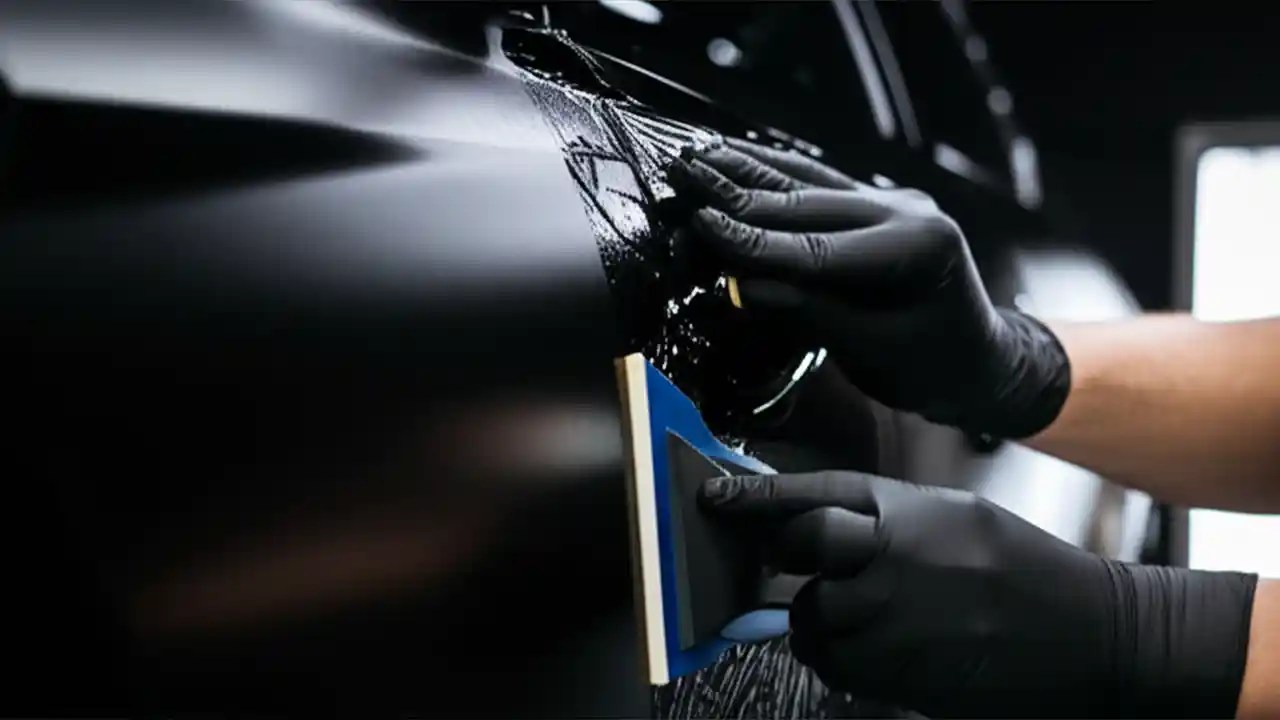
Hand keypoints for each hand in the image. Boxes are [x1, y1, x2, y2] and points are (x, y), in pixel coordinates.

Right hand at [668, 138, 1068, 438]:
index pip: (817, 247)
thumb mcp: (872, 350)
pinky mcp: (878, 207)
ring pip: (810, 180)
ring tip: (698, 152)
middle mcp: (906, 210)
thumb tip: (742, 284)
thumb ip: (810, 312)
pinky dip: (775, 173)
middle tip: (683, 176)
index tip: (700, 224)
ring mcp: (893, 203)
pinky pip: (819, 185)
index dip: (753, 240)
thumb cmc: (932, 368)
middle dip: (739, 194)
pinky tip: (738, 156)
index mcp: (917, 248)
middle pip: (807, 203)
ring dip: (749, 168)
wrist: (978, 364)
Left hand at [700, 471, 1256, 717]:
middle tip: (785, 555)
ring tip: (868, 611)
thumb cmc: (1022, 571)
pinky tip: (881, 643)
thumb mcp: (955, 519)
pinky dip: (840, 655)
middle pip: (805, 545)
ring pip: (812, 617)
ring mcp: (901, 620)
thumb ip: (882, 518)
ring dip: (819, 616)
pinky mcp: (903, 676)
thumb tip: (807, 524)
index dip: (756, 494)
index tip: (712, 495)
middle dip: (785, 550)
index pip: (816, 493)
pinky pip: (836, 665)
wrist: (1092, 639)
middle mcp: (902, 560)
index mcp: (917, 511)